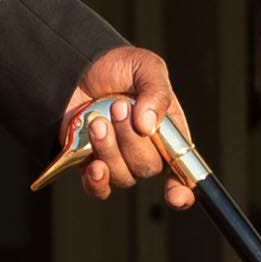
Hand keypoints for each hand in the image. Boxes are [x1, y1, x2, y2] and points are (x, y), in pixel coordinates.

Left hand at [58, 47, 193, 209]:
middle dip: (132, 141)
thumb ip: (156, 92)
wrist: (78, 66)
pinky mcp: (91, 164)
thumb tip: (148, 125)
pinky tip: (93, 165)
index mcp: (168, 132)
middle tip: (118, 107)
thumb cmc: (118, 67)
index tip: (176, 196)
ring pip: (122, 176)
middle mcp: (146, 150)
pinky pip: (98, 188)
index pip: (183, 169)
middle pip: (148, 168)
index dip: (182, 188)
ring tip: (97, 121)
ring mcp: (118, 159)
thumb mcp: (146, 67)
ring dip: (109, 150)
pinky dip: (97, 181)